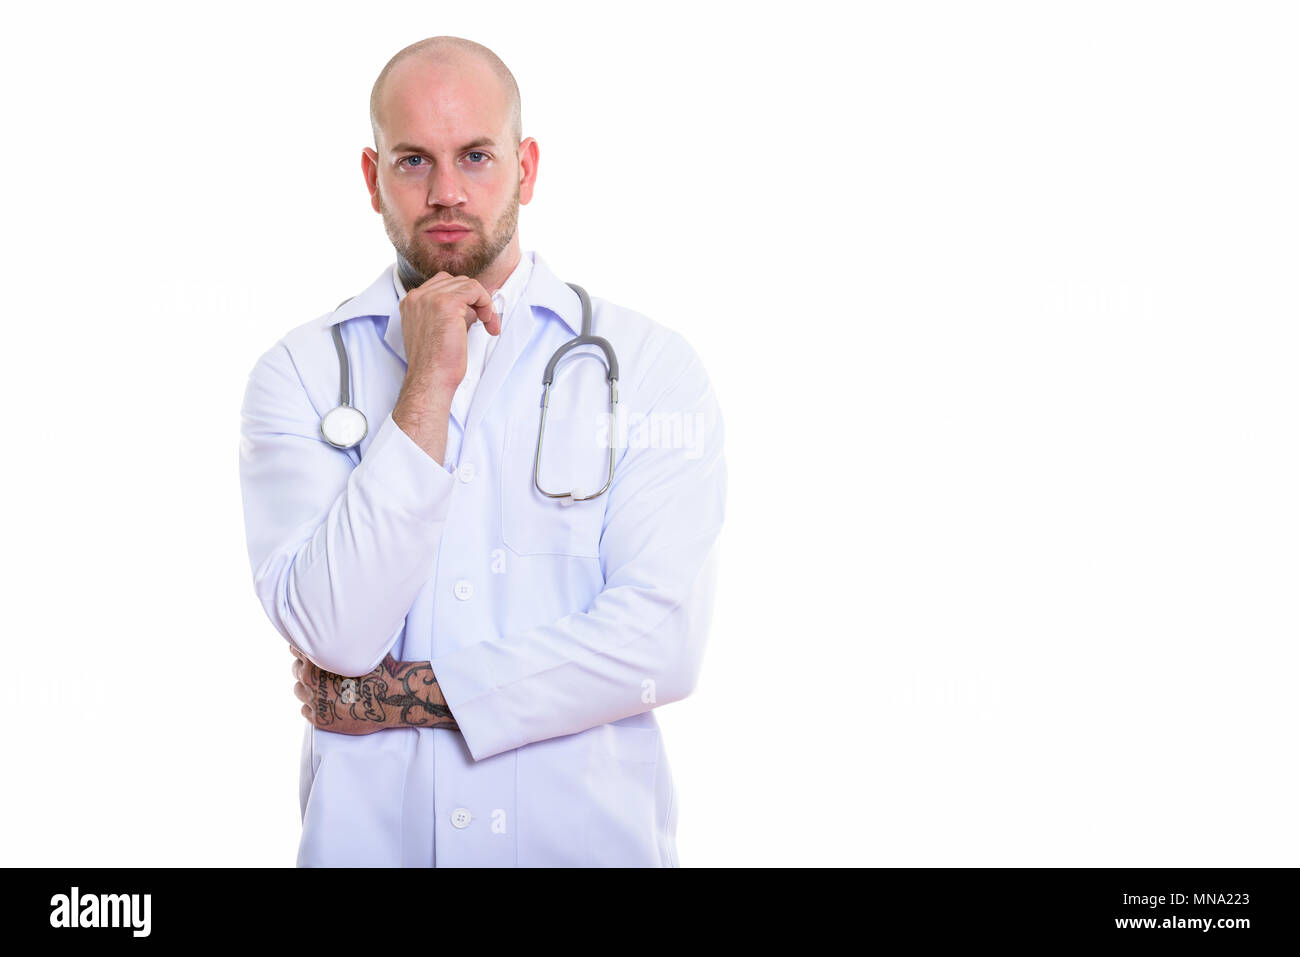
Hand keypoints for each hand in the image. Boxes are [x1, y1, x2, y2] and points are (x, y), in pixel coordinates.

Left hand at [291, 646, 393, 734]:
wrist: (391, 697)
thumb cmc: (380, 670)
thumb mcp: (362, 645)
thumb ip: (344, 639)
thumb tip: (343, 629)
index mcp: (317, 658)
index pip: (296, 648)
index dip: (305, 649)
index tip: (312, 652)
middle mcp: (310, 679)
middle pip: (296, 670)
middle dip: (306, 669)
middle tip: (322, 671)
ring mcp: (313, 700)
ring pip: (299, 691)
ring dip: (308, 688)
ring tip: (324, 688)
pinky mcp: (319, 719)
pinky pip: (305, 710)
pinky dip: (313, 706)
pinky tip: (328, 703)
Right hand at [399, 271, 499, 388]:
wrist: (430, 378)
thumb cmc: (434, 363)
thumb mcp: (438, 330)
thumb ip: (452, 314)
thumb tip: (475, 305)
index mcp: (411, 303)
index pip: (442, 284)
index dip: (464, 297)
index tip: (476, 313)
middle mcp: (417, 297)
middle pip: (456, 282)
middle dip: (475, 300)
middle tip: (485, 320)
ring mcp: (429, 298)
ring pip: (467, 285)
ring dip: (483, 304)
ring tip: (488, 324)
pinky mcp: (446, 303)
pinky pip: (475, 290)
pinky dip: (486, 304)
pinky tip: (488, 322)